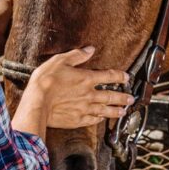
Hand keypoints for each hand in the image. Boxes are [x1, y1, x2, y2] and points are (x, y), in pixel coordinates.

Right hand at [11, 47, 134, 133]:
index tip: (126, 77)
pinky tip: (102, 119)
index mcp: (86, 79)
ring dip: (116, 111)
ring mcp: (84, 109)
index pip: (108, 76)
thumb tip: (90, 49)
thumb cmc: (46, 81)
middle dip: (123, 97)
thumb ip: (77, 55)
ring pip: (105, 110)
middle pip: (111, 96)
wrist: (37, 103)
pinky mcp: (77, 120)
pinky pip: (92, 120)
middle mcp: (89, 95)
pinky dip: (99, 119)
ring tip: (123, 112)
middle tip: (131, 99)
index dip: (119, 76)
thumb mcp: (60, 61)